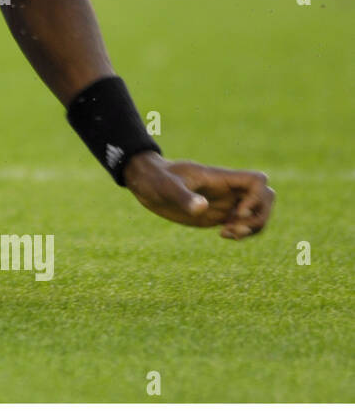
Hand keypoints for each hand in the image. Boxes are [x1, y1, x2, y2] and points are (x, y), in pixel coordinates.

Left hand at [122, 152, 275, 238]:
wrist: (146, 183)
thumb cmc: (156, 179)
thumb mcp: (166, 187)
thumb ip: (184, 196)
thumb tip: (202, 208)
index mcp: (220, 178)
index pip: (258, 181)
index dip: (257, 198)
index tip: (238, 211)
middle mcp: (228, 190)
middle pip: (266, 198)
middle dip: (258, 216)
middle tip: (234, 227)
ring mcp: (225, 202)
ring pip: (258, 213)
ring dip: (252, 227)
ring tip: (227, 233)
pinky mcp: (218, 215)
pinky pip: (243, 223)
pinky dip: (242, 232)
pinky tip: (223, 234)